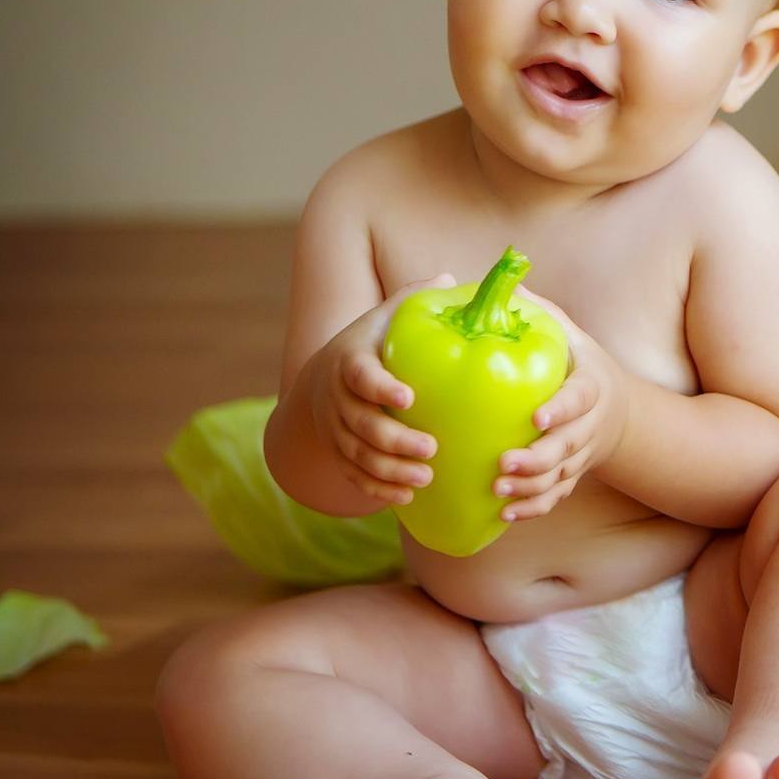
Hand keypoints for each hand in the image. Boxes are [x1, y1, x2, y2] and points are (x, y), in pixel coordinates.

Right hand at [308, 273, 453, 507]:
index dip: (380, 388)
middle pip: (360, 424)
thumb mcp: (387, 318)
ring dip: (390, 470)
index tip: (408, 397)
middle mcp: (337, 398)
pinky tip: (407, 497)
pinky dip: (379, 489)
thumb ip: (414, 300)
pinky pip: (355, 476)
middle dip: (394, 440)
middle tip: (431, 448)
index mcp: (350, 362)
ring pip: (358, 455)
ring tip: (426, 477)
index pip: (360, 376)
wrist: (327, 377)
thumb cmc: (373, 344)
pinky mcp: (339, 453)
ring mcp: (335, 429)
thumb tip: (451, 280)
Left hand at [493, 291, 626, 522]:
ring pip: (561, 477)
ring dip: (531, 488)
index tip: (537, 418)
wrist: (619, 412)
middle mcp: (590, 424)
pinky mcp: (572, 475)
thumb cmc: (580, 366)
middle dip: (537, 459)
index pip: (580, 398)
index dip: (561, 409)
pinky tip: (505, 514)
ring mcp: (583, 454)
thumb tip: (503, 280)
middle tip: (503, 465)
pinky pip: (556, 496)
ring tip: (498, 492)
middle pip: (568, 446)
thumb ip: (540, 313)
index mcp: (591, 387)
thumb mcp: (571, 335)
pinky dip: (534, 508)